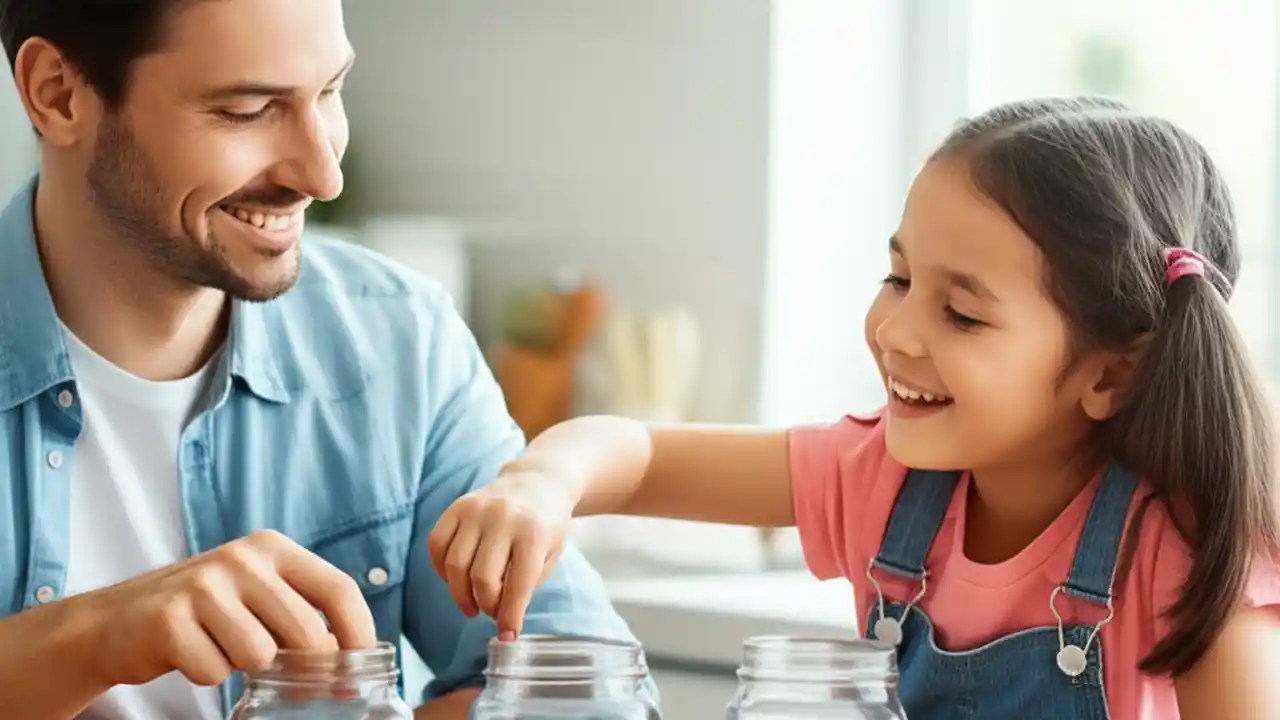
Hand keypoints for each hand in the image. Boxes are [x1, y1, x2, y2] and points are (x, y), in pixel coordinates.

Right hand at [85, 529, 375, 688]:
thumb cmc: (205, 613)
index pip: (338, 589)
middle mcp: (242, 558)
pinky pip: (215, 672)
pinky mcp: (170, 618)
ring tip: (221, 648)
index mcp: (272, 548)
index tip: (362, 666)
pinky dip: (207, 674)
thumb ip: (301, 612)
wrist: (118, 619)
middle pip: (306, 631)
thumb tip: (353, 662)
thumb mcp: (258, 595)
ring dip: (245, 668)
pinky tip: (190, 653)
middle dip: (306, 668)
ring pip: (260, 656)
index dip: (359, 632)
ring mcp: (204, 585)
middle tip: (291, 681)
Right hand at [428, 469, 576, 637]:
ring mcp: (476, 510)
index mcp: (534, 533)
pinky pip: (437, 545)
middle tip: (490, 614)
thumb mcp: (550, 555)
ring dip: (461, 594)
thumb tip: (499, 618)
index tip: (507, 636)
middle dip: (485, 606)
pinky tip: (455, 579)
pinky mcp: (457, 506)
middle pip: (482, 578)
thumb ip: (526, 584)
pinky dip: (441, 570)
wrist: (538, 482)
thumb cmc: (546, 526)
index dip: (510, 617)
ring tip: (472, 604)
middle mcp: (503, 518)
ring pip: (455, 565)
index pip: (518, 586)